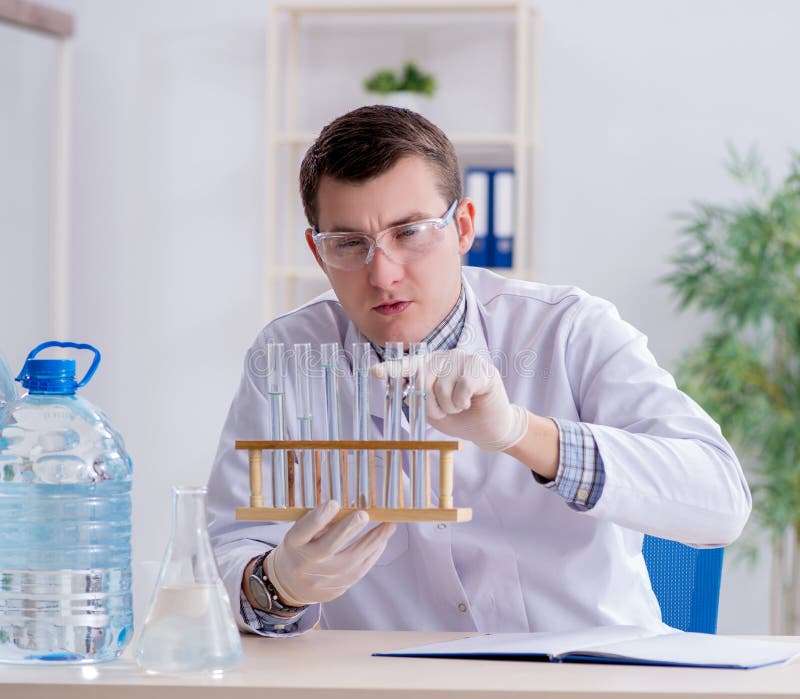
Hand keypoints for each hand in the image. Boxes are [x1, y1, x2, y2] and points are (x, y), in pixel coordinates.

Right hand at [269, 501, 395, 605]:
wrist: (288, 584)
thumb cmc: (300, 547)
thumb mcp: (301, 532)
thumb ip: (321, 520)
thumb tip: (353, 503)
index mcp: (293, 544)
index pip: (303, 531)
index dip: (318, 518)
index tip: (334, 503)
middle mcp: (304, 565)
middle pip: (327, 548)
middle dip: (348, 530)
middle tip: (364, 515)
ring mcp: (319, 581)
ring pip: (349, 563)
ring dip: (372, 542)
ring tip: (389, 526)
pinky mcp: (333, 591)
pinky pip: (357, 573)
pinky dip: (372, 556)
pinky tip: (382, 542)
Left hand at [372, 349, 527, 451]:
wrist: (489, 427)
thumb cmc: (458, 417)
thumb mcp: (432, 410)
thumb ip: (417, 398)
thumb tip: (404, 393)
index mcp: (428, 366)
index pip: (407, 366)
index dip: (391, 370)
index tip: (375, 373)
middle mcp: (443, 358)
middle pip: (422, 382)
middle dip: (430, 406)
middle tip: (445, 411)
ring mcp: (462, 360)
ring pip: (442, 389)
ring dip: (449, 407)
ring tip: (460, 405)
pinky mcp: (480, 368)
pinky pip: (461, 390)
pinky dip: (463, 402)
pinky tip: (471, 401)